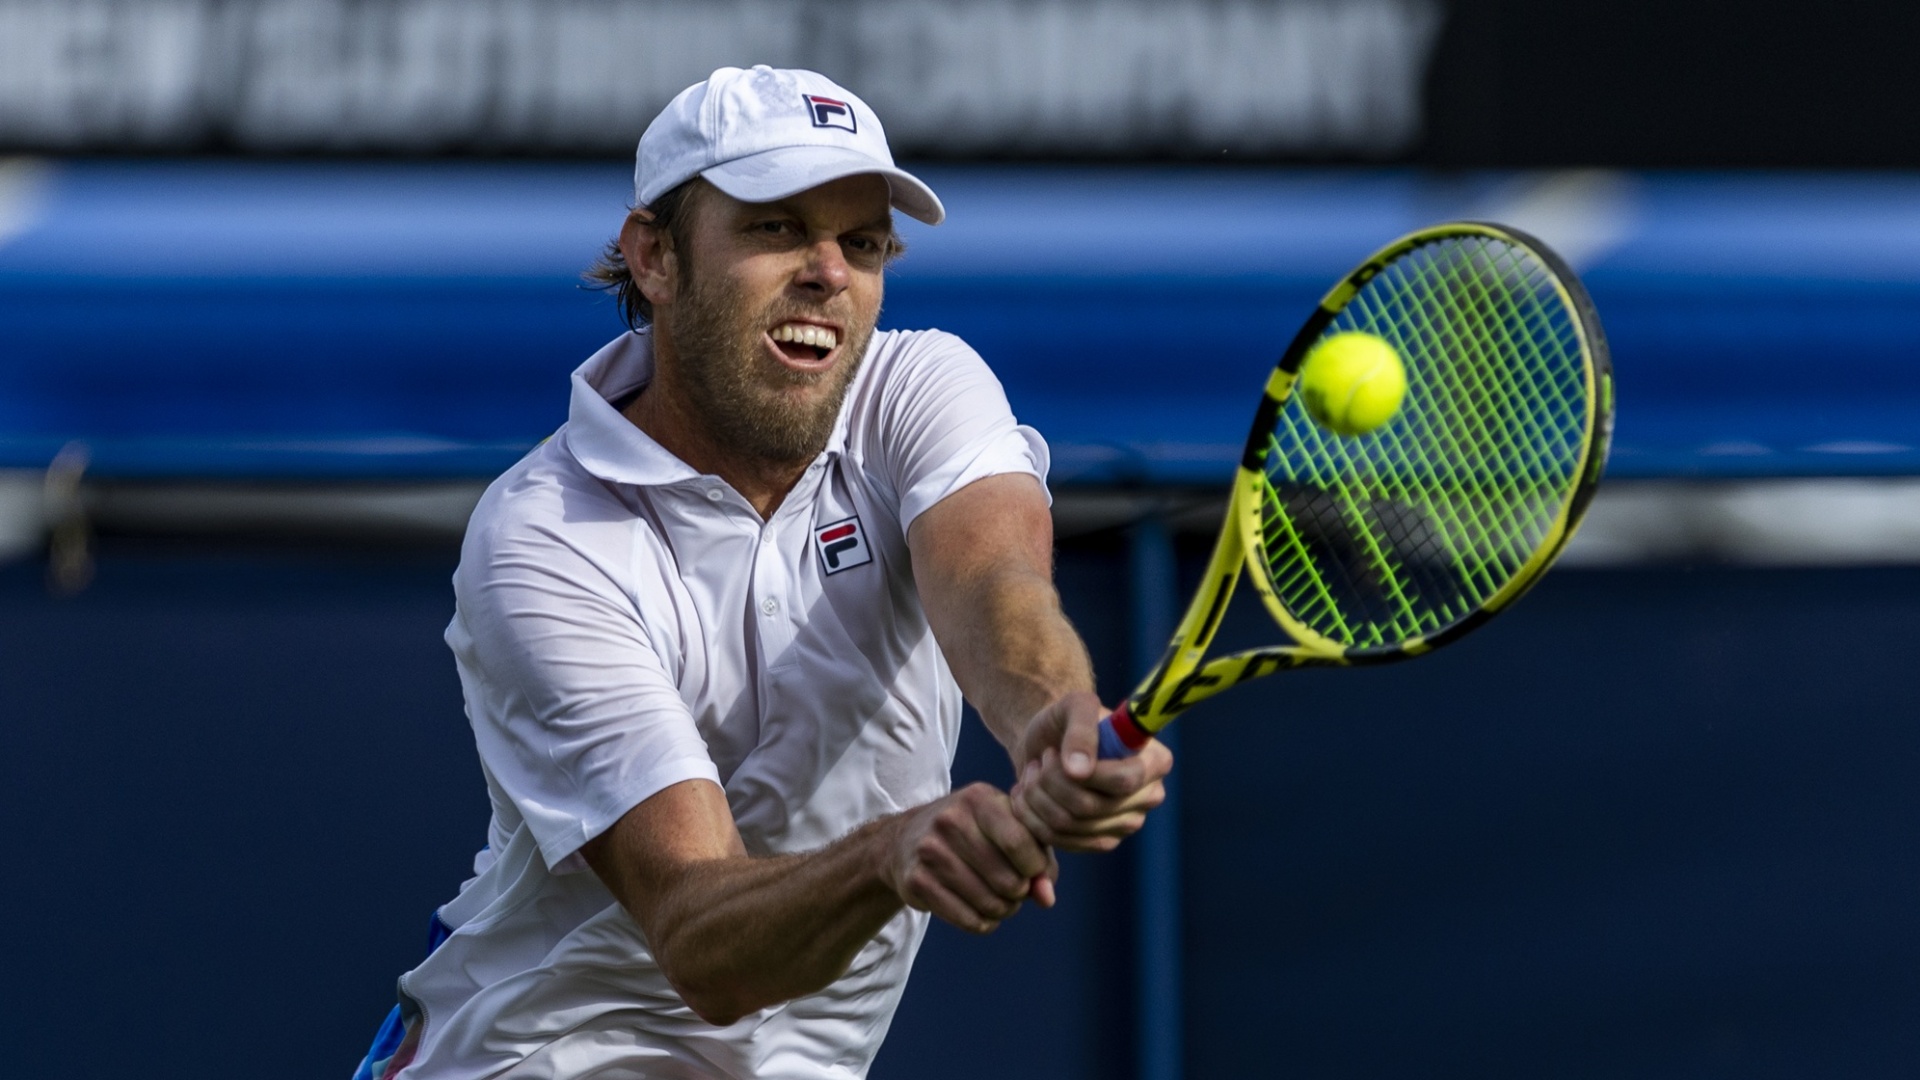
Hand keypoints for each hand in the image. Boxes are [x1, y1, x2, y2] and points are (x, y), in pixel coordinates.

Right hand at [881, 782, 1057, 933]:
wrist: (906, 840)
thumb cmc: (973, 834)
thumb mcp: (1007, 829)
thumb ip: (1039, 858)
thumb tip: (1047, 898)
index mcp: (978, 798)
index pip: (1019, 842)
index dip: (1035, 867)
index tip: (1033, 871)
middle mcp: (950, 820)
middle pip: (1007, 879)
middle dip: (1021, 893)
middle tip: (1016, 889)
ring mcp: (929, 851)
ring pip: (990, 904)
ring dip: (1004, 910)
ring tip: (1001, 900)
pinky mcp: (916, 882)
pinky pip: (968, 920)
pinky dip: (984, 923)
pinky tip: (982, 912)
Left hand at [1010, 690, 1172, 852]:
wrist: (1047, 743)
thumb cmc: (1066, 719)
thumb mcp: (1073, 706)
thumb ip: (1081, 729)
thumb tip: (1079, 771)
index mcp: (1155, 761)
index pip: (1125, 781)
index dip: (1085, 773)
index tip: (1054, 754)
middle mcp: (1149, 797)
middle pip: (1091, 807)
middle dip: (1050, 781)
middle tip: (1040, 760)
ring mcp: (1126, 824)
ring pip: (1069, 824)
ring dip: (1037, 796)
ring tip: (1031, 774)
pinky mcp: (1101, 842)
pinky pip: (1059, 840)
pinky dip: (1032, 816)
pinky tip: (1026, 794)